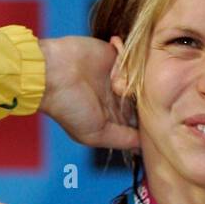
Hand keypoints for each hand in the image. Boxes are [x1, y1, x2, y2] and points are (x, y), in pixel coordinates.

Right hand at [38, 36, 139, 151]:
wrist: (52, 72)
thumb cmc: (69, 108)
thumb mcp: (95, 134)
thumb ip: (123, 139)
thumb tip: (145, 147)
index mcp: (114, 117)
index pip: (141, 121)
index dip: (150, 121)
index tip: (153, 120)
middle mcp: (118, 98)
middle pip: (147, 100)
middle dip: (148, 100)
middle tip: (136, 98)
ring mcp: (119, 77)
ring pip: (144, 80)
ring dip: (134, 81)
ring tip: (115, 84)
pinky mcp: (116, 56)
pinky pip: (134, 59)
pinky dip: (127, 62)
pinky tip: (112, 69)